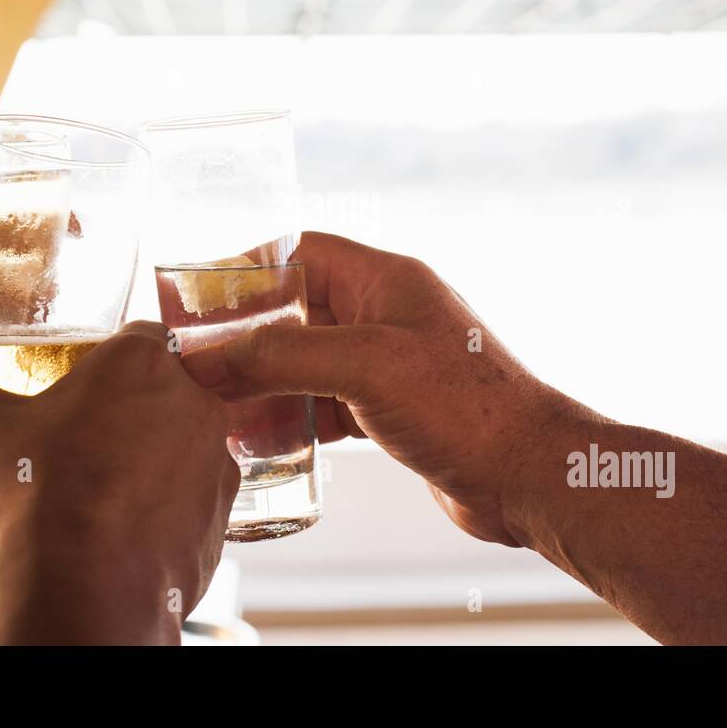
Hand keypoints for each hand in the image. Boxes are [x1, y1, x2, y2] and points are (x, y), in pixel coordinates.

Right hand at [0, 319, 239, 644]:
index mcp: (143, 363)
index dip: (108, 359)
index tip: (81, 384)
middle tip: (80, 444)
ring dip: (151, 460)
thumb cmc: (32, 501)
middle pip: (165, 391)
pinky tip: (120, 529)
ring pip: (183, 446)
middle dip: (129, 412)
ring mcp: (216, 463)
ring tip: (95, 491)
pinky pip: (195, 501)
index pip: (139, 337)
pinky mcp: (221, 518)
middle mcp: (195, 403)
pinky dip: (165, 510)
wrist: (83, 596)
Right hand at [179, 232, 586, 547]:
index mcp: (385, 281)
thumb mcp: (366, 367)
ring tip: (219, 405)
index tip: (201, 297)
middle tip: (198, 362)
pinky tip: (266, 440)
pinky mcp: (392, 411)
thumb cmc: (466, 407)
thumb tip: (216, 354)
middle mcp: (385, 315)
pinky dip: (294, 418)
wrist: (528, 474)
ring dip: (266, 381)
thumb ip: (286, 354)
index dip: (248, 269)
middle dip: (248, 335)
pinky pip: (327, 403)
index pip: (302, 253)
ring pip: (308, 362)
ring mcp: (389, 364)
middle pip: (298, 310)